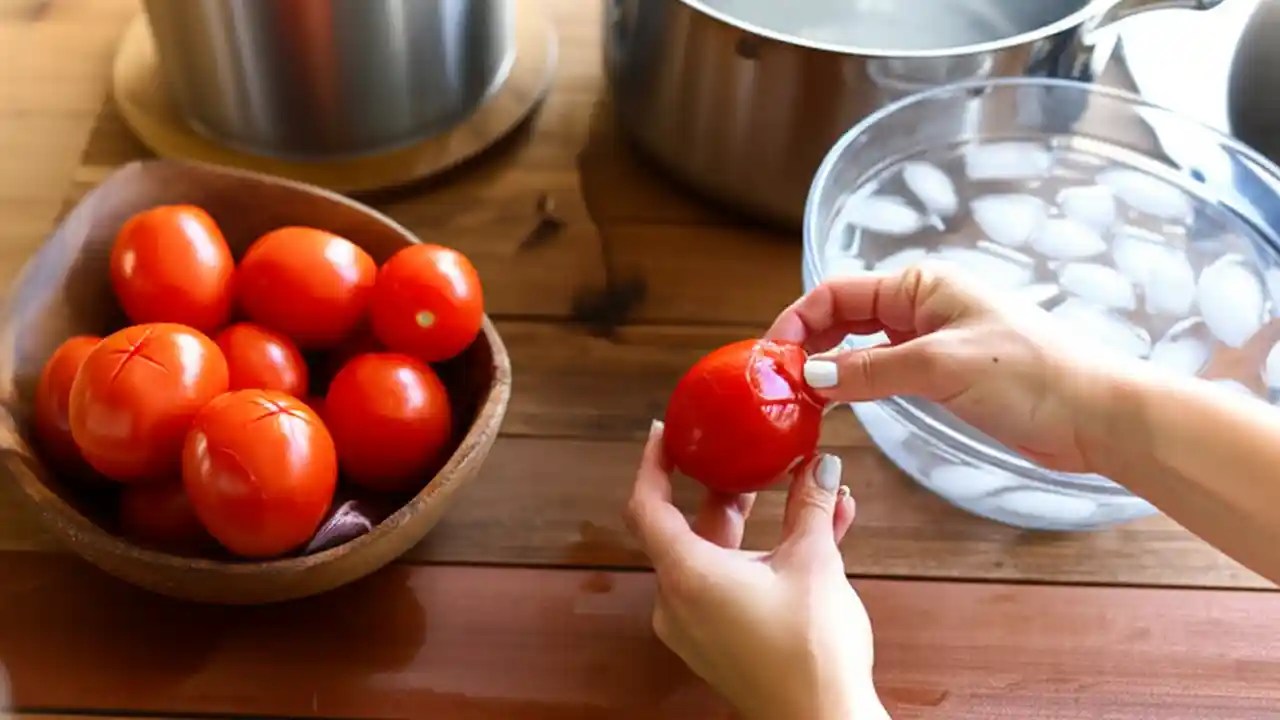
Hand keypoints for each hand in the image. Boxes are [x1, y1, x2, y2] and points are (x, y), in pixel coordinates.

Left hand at [625, 421, 888, 719]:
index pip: (647, 505)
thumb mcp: (813, 563)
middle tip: (743, 454)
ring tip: (800, 491)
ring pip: (716, 556)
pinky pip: (731, 584)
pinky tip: (816, 532)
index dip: (653, 463)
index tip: (664, 433)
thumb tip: (817, 465)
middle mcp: (680, 601)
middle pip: (686, 528)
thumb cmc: (809, 655)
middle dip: (721, 488)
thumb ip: (811, 507)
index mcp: (687, 575)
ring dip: (755, 524)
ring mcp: (697, 626)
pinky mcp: (719, 642)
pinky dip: (761, 557)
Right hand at [767, 263, 1118, 472]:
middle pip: (842, 316)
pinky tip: (838, 405)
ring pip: (860, 345)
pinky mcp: (942, 374)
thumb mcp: (939, 367)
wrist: (1093, 414)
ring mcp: (931, 340)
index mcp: (921, 285)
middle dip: (807, 343)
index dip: (798, 322)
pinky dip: (854, 384)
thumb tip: (813, 375)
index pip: (837, 293)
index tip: (773, 359)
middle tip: (777, 382)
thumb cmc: (1031, 376)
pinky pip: (882, 370)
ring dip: (828, 366)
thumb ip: (870, 369)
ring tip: (799, 396)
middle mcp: (922, 306)